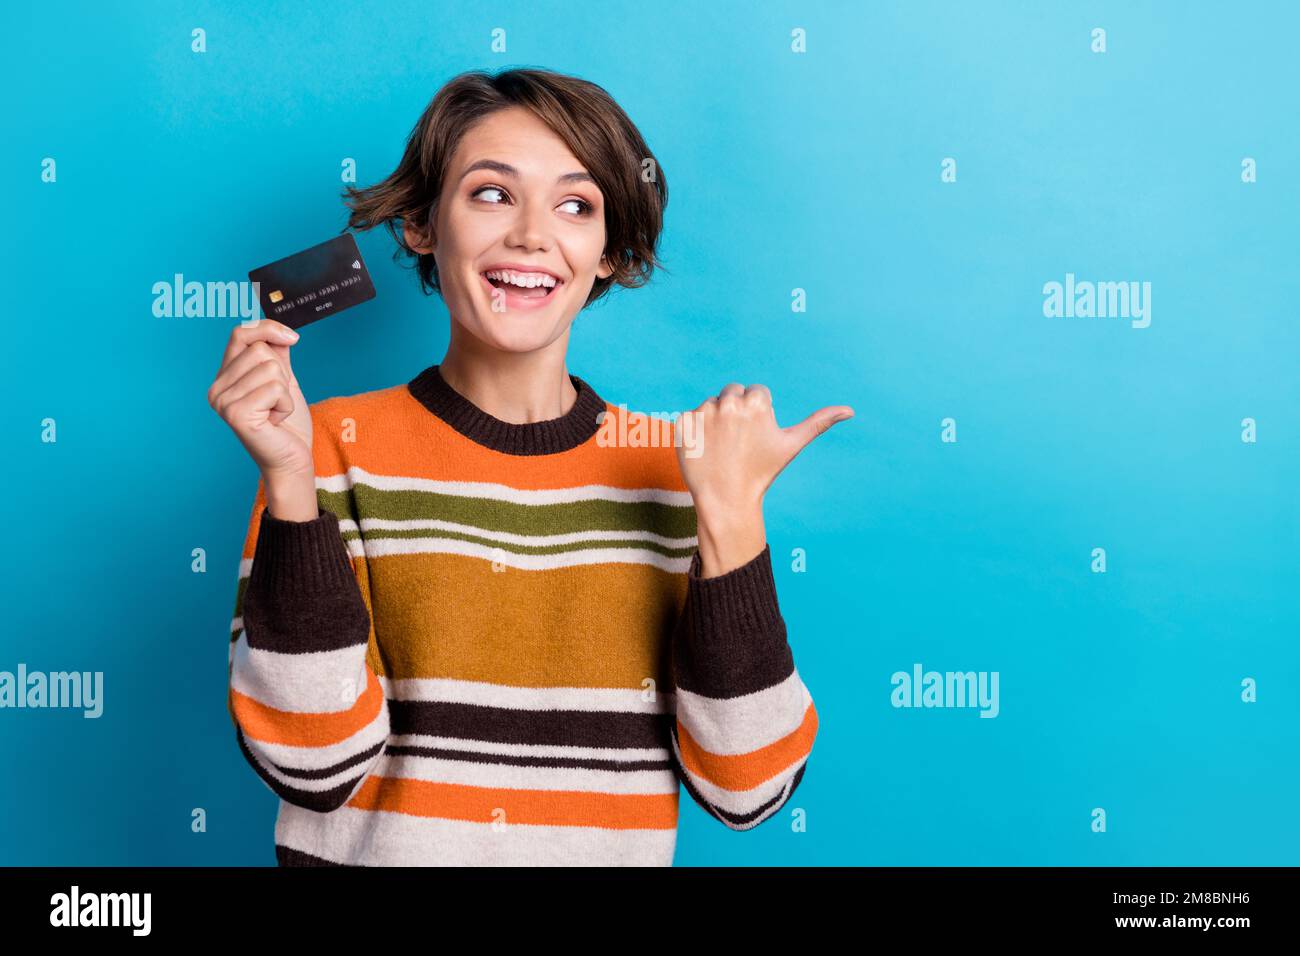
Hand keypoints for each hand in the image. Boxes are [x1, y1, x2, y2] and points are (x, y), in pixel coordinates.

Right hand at [207, 318, 313, 480]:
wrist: (291, 459)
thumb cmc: (287, 424)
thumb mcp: (284, 381)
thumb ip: (276, 354)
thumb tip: (277, 329)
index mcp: (224, 376)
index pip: (240, 334)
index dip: (267, 328)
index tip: (293, 338)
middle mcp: (217, 387)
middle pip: (260, 350)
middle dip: (281, 373)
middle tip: (277, 400)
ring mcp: (223, 401)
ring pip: (270, 368)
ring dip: (285, 392)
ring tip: (275, 412)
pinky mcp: (236, 414)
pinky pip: (275, 389)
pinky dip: (285, 405)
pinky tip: (275, 421)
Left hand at [675, 383, 852, 575]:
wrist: (726, 500)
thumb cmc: (761, 472)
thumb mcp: (791, 445)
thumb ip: (819, 422)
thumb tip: (851, 410)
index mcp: (757, 402)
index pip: (756, 393)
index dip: (758, 416)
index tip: (755, 438)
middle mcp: (729, 402)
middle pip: (733, 393)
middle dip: (736, 413)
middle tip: (738, 444)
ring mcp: (703, 413)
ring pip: (712, 405)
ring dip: (715, 421)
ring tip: (722, 448)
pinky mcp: (683, 424)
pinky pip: (690, 418)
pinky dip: (695, 432)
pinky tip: (705, 451)